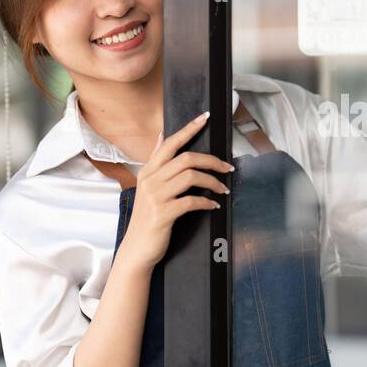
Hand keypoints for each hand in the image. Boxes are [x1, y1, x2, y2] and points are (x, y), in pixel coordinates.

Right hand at [115, 111, 233, 272]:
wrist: (137, 249)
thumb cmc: (147, 217)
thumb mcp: (147, 186)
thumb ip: (156, 160)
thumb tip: (163, 134)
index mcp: (148, 171)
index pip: (170, 143)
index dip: (189, 129)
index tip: (206, 117)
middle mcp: (150, 180)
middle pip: (187, 158)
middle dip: (212, 160)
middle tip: (228, 167)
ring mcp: (155, 196)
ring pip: (191, 177)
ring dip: (213, 182)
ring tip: (223, 189)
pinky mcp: (163, 213)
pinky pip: (192, 201)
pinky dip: (207, 202)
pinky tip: (213, 205)